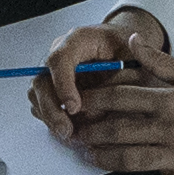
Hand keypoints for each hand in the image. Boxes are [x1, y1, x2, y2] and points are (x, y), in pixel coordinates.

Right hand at [31, 9, 171, 136]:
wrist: (120, 48)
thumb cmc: (126, 51)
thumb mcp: (135, 54)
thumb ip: (128, 67)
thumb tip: (113, 84)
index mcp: (79, 39)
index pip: (60, 58)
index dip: (63, 84)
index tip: (75, 108)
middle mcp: (60, 52)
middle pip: (42, 79)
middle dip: (52, 108)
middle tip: (66, 130)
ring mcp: (53, 69)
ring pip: (38, 94)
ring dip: (50, 117)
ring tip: (69, 134)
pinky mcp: (52, 85)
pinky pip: (42, 104)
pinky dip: (51, 119)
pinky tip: (69, 130)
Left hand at [59, 45, 173, 174]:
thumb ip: (160, 61)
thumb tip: (132, 40)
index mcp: (173, 102)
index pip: (122, 99)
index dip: (94, 102)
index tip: (78, 104)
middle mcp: (173, 131)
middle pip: (119, 131)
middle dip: (92, 132)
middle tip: (76, 134)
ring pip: (130, 161)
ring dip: (104, 160)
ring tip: (90, 157)